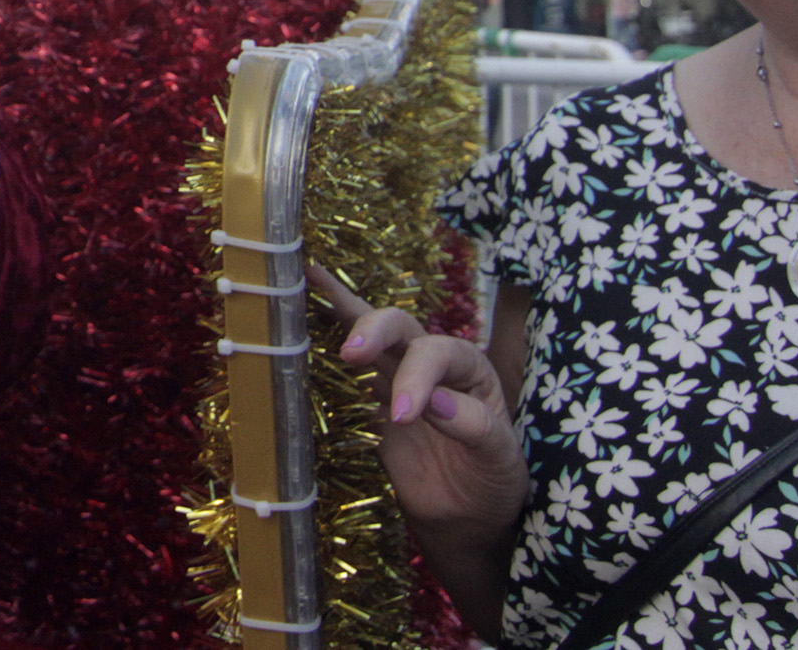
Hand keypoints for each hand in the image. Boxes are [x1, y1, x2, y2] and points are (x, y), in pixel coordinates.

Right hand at [314, 265, 530, 542]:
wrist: (465, 515)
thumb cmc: (491, 481)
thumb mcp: (500, 459)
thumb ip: (476, 426)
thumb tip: (435, 402)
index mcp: (468, 368)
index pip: (436, 353)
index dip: (415, 376)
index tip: (401, 417)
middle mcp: (428, 361)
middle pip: (397, 325)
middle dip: (372, 330)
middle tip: (351, 354)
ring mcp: (392, 378)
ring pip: (364, 332)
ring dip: (336, 312)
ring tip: (304, 283)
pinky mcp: (364, 401)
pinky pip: (340, 369)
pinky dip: (318, 343)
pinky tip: (296, 314)